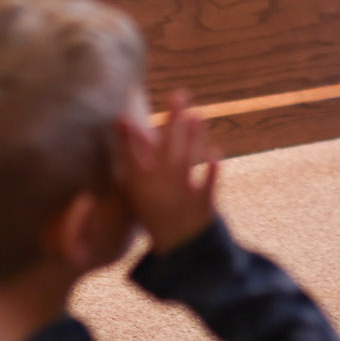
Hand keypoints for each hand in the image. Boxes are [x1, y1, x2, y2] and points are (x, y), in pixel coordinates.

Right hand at [117, 91, 218, 253]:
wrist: (179, 245)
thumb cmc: (157, 208)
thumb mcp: (139, 187)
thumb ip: (135, 154)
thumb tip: (126, 121)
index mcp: (141, 184)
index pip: (131, 156)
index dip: (126, 137)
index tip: (122, 116)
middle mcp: (160, 187)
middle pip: (166, 149)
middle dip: (172, 121)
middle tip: (179, 95)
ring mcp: (182, 194)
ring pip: (187, 160)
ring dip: (194, 137)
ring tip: (198, 114)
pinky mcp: (203, 204)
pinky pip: (208, 186)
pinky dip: (212, 171)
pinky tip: (217, 152)